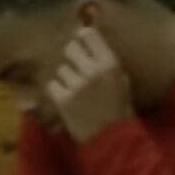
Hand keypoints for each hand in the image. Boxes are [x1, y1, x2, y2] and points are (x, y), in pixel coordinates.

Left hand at [48, 27, 133, 142]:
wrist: (111, 139)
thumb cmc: (119, 111)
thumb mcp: (121, 82)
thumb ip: (106, 63)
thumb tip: (92, 45)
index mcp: (109, 63)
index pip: (88, 35)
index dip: (81, 37)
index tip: (80, 42)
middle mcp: (92, 70)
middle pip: (70, 49)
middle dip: (71, 57)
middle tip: (75, 68)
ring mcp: (76, 84)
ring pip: (61, 69)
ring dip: (65, 78)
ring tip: (74, 90)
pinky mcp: (63, 98)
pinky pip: (53, 85)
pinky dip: (57, 91)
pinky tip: (67, 99)